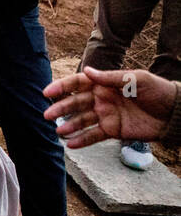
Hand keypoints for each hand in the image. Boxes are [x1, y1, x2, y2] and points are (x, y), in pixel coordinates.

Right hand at [43, 67, 176, 147]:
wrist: (174, 113)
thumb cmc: (157, 91)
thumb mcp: (137, 79)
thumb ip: (111, 78)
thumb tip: (88, 71)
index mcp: (105, 85)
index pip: (78, 84)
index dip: (62, 87)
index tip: (47, 93)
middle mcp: (101, 99)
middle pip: (75, 103)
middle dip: (60, 109)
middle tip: (47, 115)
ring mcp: (105, 115)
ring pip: (81, 121)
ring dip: (69, 125)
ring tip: (59, 131)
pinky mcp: (112, 131)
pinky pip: (93, 136)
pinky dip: (82, 140)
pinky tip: (70, 144)